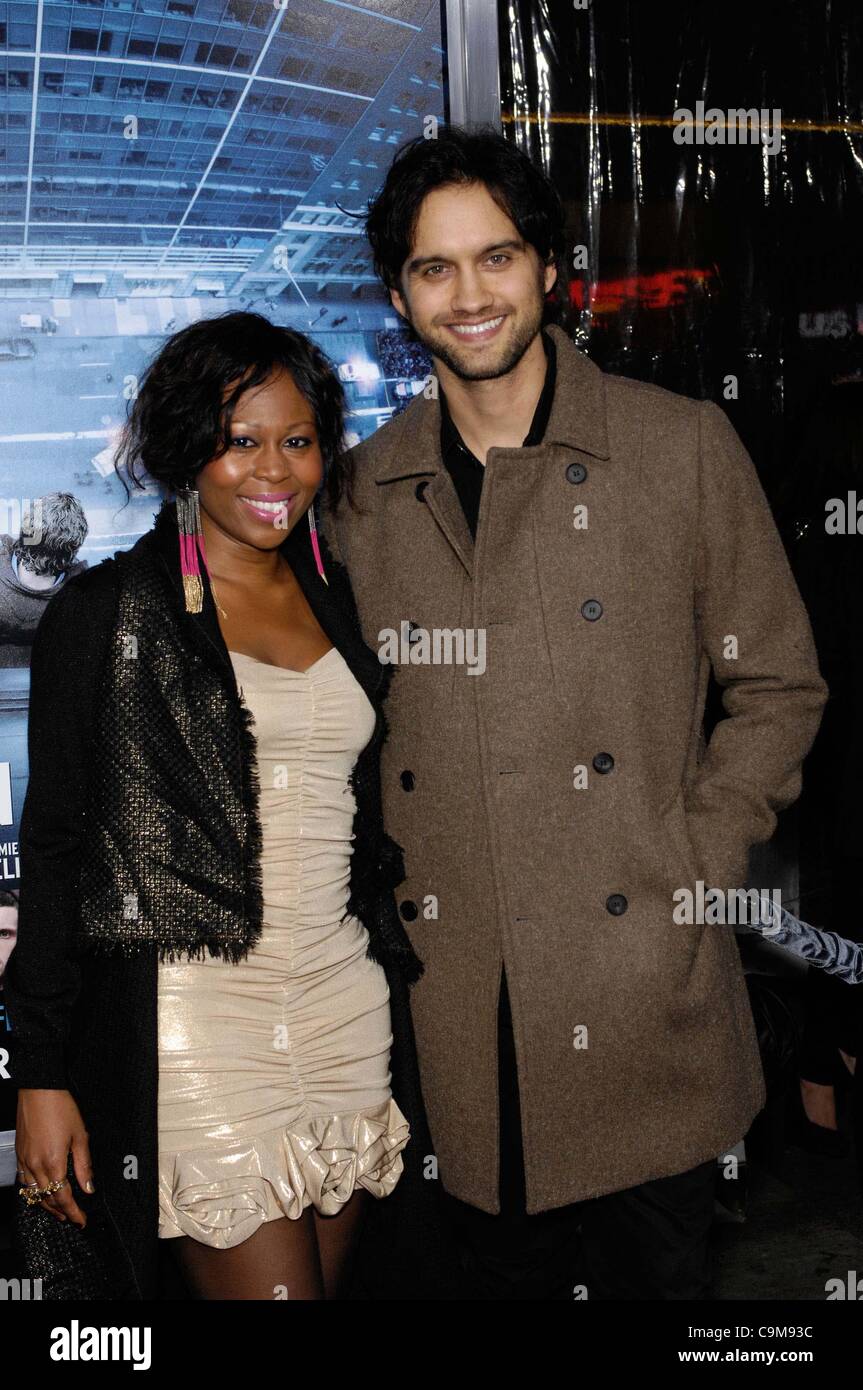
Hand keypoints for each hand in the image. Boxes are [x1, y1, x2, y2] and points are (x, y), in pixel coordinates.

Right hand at [15, 1089, 93, 1227]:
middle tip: (72, 1218)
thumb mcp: (80, 1136)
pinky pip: (24, 1182)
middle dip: (61, 1212)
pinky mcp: (19, 1155)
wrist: (39, 1091)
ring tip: (59, 1211)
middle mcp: (36, 1165)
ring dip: (46, 1205)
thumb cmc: (60, 1108)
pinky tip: (40, 1192)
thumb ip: (84, 1165)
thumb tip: (89, 1187)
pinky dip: (33, 1192)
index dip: (73, 1213)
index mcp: (53, 1162)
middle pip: (48, 1199)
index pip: (63, 1198)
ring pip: (34, 1194)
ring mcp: (25, 1161)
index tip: (81, 1220)